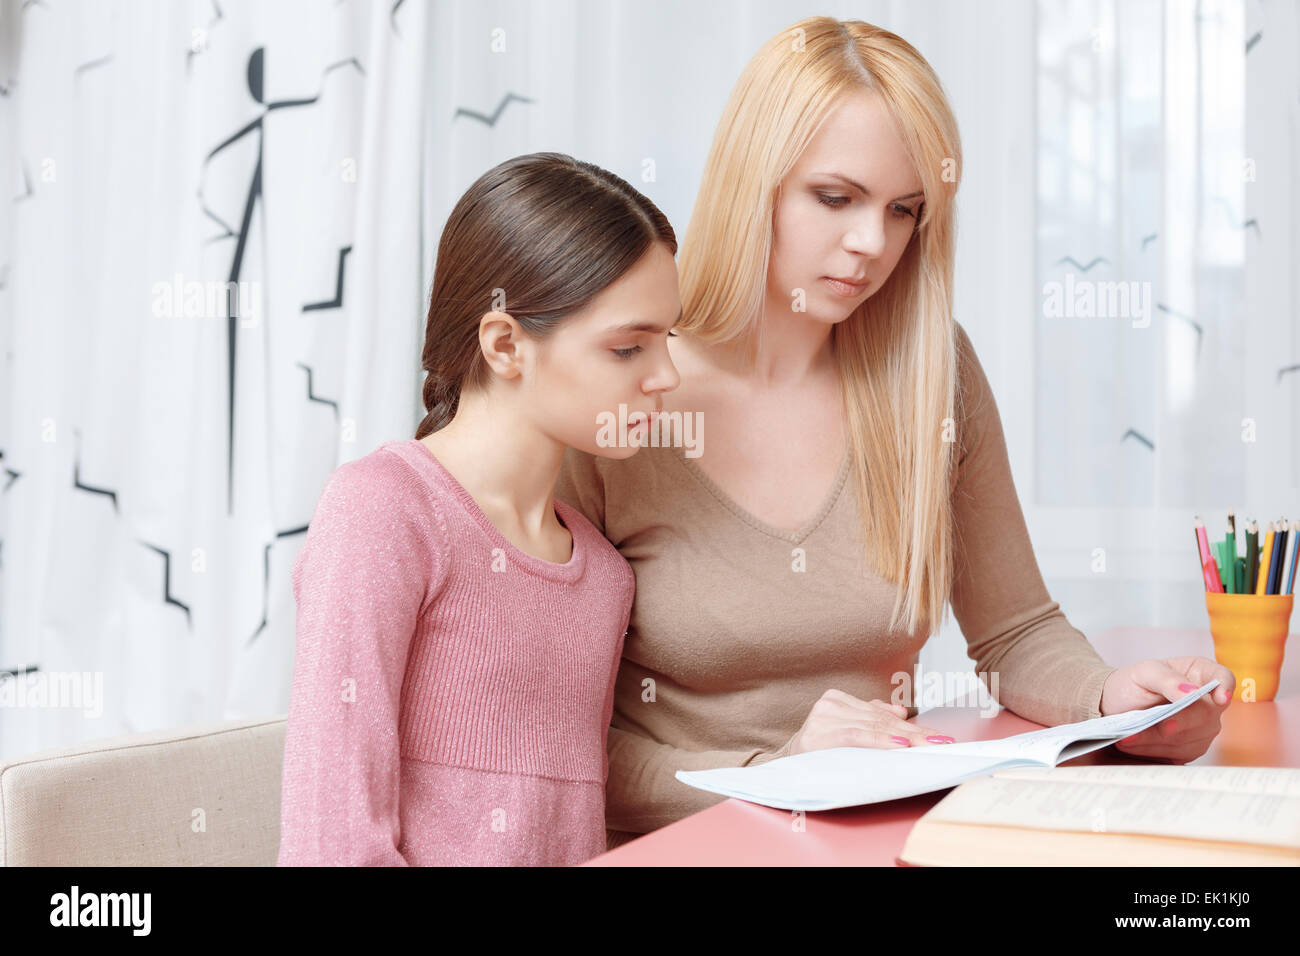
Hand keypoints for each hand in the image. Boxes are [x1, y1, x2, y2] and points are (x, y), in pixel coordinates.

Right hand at [782, 689, 954, 756]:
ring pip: (871, 727)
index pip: (883, 716)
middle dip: (914, 735)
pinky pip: (855, 736)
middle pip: (881, 721)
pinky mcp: (816, 733)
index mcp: (838, 700)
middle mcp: (829, 704)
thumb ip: (870, 720)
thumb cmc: (818, 754)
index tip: (939, 738)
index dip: (913, 727)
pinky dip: (879, 741)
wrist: (783, 769)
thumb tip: (901, 713)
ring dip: (903, 738)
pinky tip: (900, 745)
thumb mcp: (846, 733)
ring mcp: (822, 717)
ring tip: (926, 746)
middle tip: (940, 744)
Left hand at [1101, 657, 1233, 763]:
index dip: (1225, 687)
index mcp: (1200, 674)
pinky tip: (1134, 743)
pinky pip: (1179, 753)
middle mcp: (1207, 702)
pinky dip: (1154, 749)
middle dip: (1180, 722)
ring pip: (1191, 738)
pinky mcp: (1190, 748)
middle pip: (1207, 715)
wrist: (1115, 706)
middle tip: (1160, 727)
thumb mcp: (1144, 672)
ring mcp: (1202, 727)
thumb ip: (1167, 679)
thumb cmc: (1133, 683)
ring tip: (1129, 736)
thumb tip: (1191, 691)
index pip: (1223, 678)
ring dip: (1158, 739)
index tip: (1220, 698)